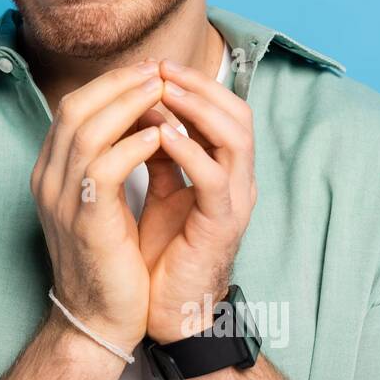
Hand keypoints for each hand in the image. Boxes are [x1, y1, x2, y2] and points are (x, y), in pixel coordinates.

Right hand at [31, 59, 169, 352]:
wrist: (97, 320)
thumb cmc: (108, 261)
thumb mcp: (100, 203)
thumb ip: (108, 163)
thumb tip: (140, 120)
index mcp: (49, 174)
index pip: (71, 110)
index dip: (109, 85)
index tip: (146, 74)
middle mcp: (48, 181)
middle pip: (75, 111)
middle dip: (118, 85)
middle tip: (158, 72)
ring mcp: (62, 201)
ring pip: (88, 132)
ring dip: (129, 106)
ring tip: (163, 94)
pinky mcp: (86, 222)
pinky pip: (105, 169)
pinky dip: (133, 146)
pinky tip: (160, 138)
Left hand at [135, 58, 257, 343]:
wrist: (166, 314)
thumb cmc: (164, 255)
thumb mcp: (161, 194)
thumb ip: (160, 157)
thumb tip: (142, 113)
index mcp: (224, 171)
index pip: (221, 110)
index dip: (192, 84)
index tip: (153, 65)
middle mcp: (237, 181)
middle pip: (236, 113)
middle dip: (198, 85)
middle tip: (159, 67)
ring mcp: (234, 202)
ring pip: (234, 137)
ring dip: (197, 108)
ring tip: (162, 89)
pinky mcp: (221, 226)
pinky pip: (213, 178)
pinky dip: (189, 151)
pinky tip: (161, 136)